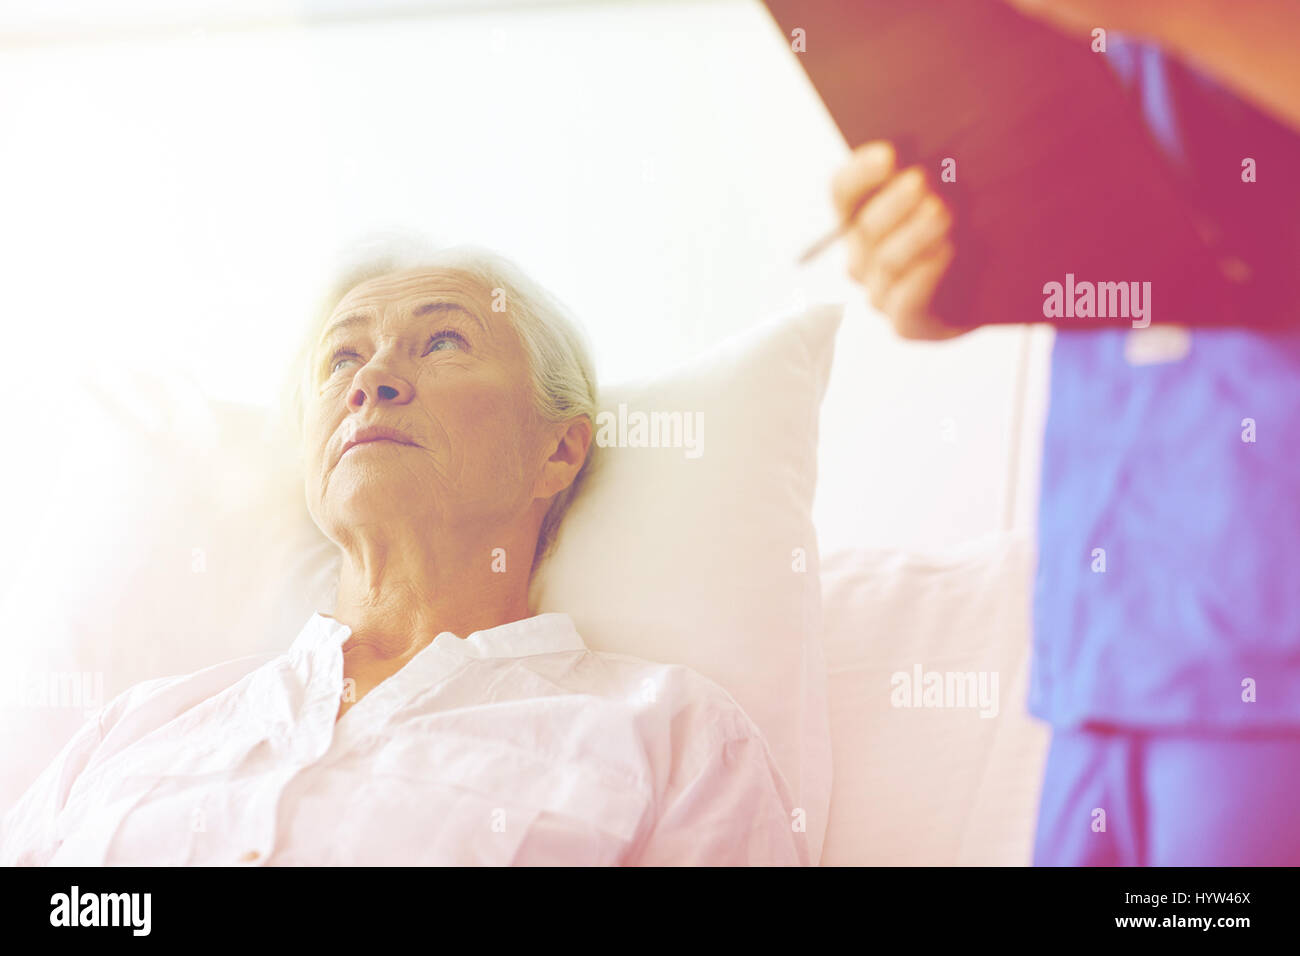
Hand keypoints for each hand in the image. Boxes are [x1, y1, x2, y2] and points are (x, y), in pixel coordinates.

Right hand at [830, 140, 966, 340]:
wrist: (1000, 281)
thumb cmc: (974, 222)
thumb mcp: (955, 185)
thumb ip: (937, 165)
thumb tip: (933, 142)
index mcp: (862, 217)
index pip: (843, 191)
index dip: (862, 172)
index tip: (891, 154)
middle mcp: (863, 257)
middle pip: (866, 227)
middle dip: (896, 202)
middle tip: (926, 181)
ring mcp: (881, 293)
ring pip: (886, 263)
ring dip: (916, 236)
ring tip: (947, 214)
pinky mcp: (908, 323)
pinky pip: (905, 304)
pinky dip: (924, 277)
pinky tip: (947, 252)